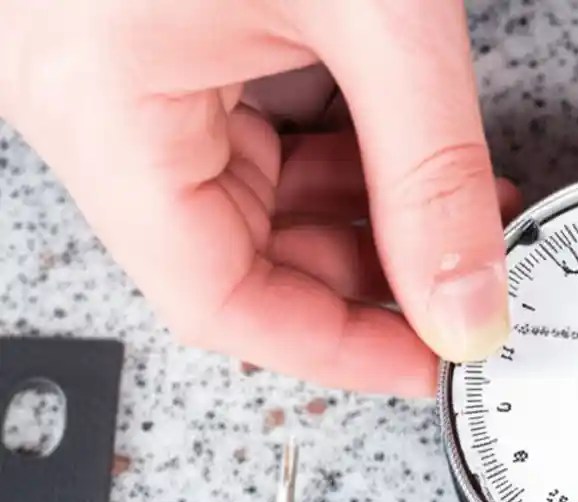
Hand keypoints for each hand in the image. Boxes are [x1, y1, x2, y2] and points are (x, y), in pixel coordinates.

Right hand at [0, 0, 517, 395]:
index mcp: (100, 106)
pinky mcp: (152, 45)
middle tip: (465, 273)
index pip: (216, 300)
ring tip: (455, 205)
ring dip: (359, 218)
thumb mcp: (375, 11)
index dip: (334, 350)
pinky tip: (400, 154)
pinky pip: (243, 140)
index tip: (428, 363)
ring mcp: (115, 76)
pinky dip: (331, 158)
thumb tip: (467, 298)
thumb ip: (429, 169)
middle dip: (367, 277)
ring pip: (246, 205)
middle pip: (236, 257)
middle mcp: (83, 102)